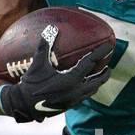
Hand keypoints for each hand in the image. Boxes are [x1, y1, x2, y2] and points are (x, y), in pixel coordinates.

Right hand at [0, 38, 114, 122]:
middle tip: (110, 66)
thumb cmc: (31, 83)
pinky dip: (89, 89)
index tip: (109, 46)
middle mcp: (75, 90)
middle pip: (97, 80)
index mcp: (70, 79)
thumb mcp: (37, 63)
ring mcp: (73, 100)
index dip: (100, 53)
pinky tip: (86, 86)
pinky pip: (84, 96)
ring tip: (101, 76)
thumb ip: (45, 45)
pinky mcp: (69, 105)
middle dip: (105, 73)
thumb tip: (50, 28)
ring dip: (98, 82)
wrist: (24, 106)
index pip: (90, 63)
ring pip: (92, 90)